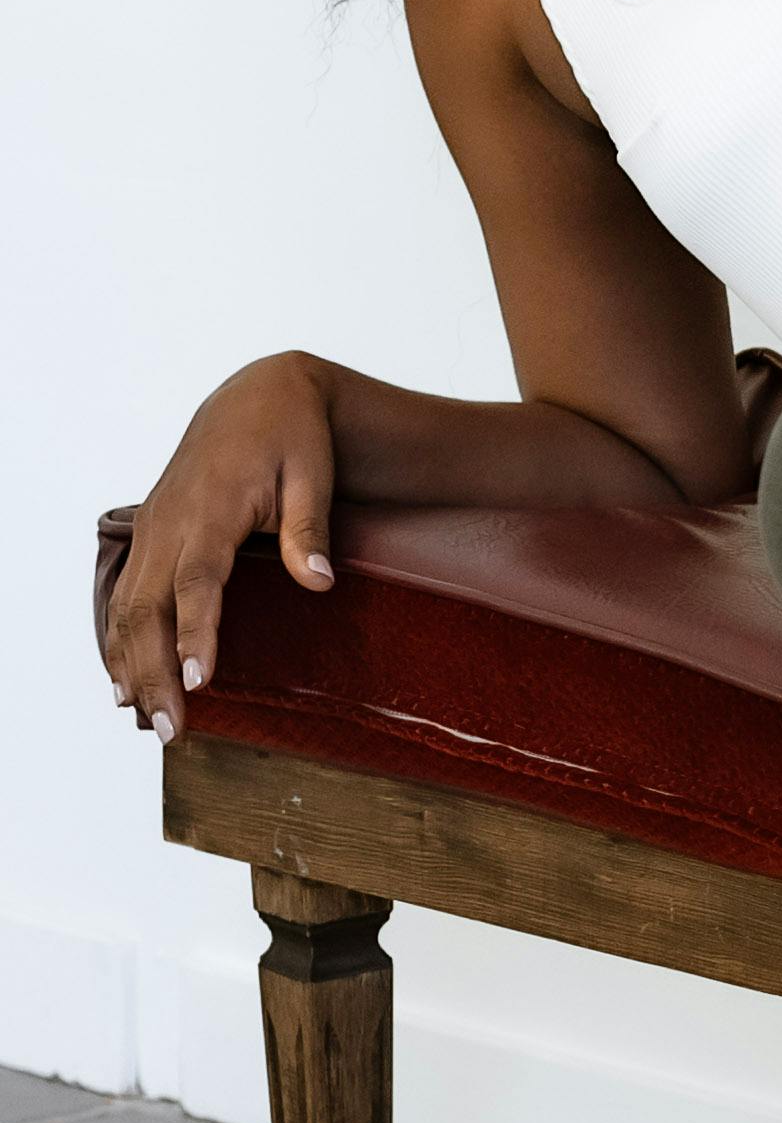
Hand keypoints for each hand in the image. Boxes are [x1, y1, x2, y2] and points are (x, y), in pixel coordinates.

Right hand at [101, 353, 339, 727]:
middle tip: (172, 729)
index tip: (199, 683)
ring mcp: (154, 528)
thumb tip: (321, 581)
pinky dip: (119, 638)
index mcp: (210, 509)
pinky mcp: (151, 534)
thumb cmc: (291, 433)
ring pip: (128, 605)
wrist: (259, 393)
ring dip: (131, 664)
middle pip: (149, 606)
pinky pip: (125, 594)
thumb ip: (310, 528)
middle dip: (155, 671)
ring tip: (143, 716)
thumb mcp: (312, 472)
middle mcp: (170, 522)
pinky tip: (123, 679)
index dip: (195, 633)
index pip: (198, 581)